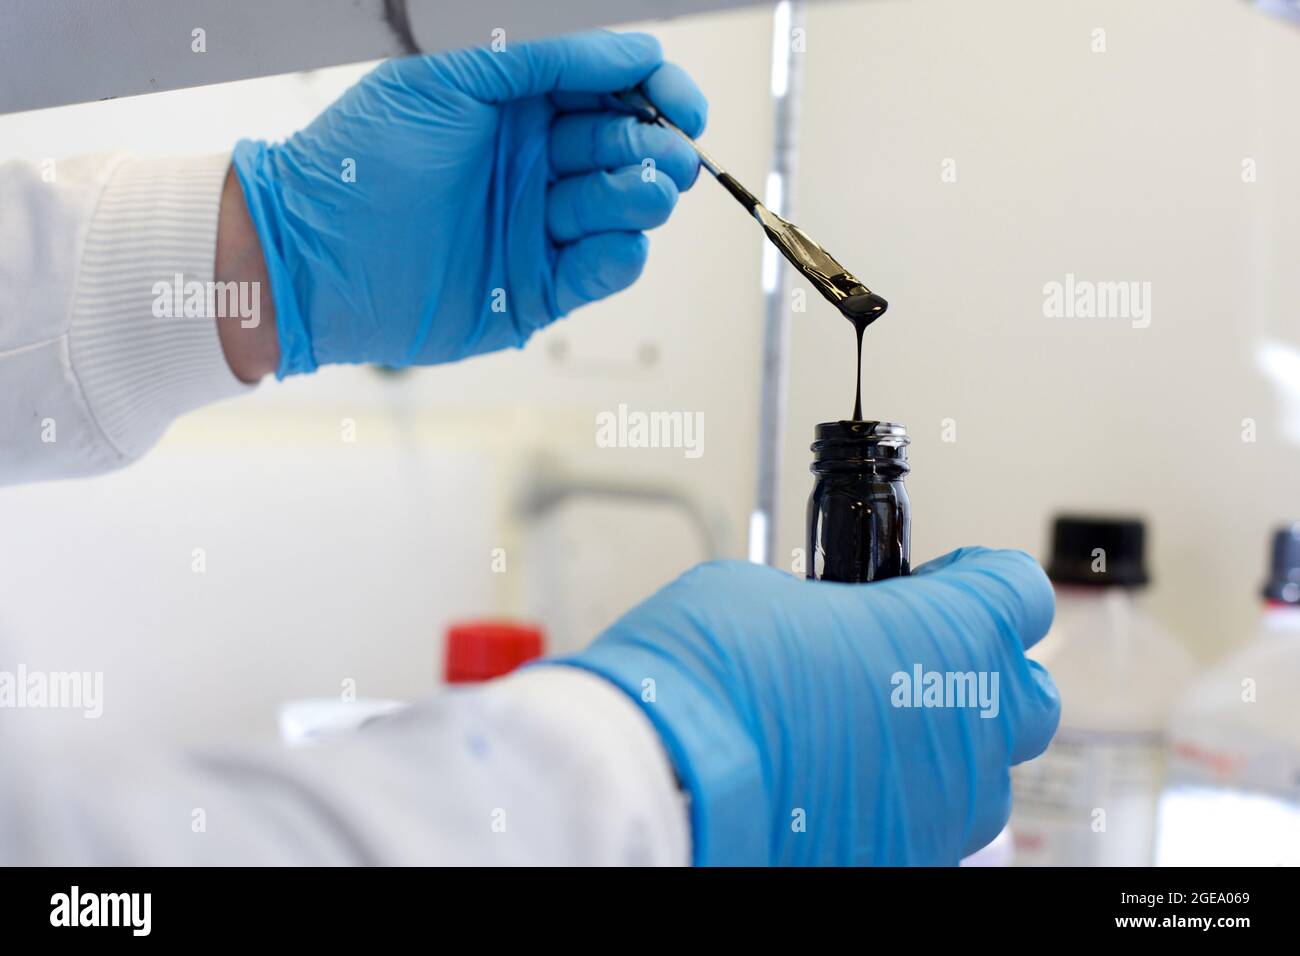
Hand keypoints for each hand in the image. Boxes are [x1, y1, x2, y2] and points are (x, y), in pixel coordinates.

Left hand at [231, 31, 705, 375]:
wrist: (312, 256)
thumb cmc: (364, 157)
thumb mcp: (449, 77)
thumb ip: (539, 55)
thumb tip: (631, 49)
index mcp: (517, 107)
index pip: (607, 91)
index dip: (653, 93)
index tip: (682, 105)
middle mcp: (534, 165)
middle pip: (623, 150)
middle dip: (655, 150)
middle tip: (669, 158)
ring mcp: (537, 227)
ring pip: (619, 210)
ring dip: (643, 199)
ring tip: (646, 194)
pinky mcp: (537, 290)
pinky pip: (597, 272)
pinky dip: (618, 258)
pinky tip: (620, 245)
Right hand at [558, 548, 1060, 865]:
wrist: (665, 779)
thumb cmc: (709, 677)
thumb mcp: (766, 595)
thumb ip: (832, 609)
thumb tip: (830, 628)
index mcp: (951, 638)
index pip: (1019, 590)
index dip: (979, 580)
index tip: (945, 583)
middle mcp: (970, 729)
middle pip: (1024, 696)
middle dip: (978, 676)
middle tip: (906, 663)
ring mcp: (943, 812)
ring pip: (975, 775)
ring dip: (936, 749)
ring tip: (858, 735)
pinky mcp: (902, 862)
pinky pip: (924, 826)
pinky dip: (891, 803)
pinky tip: (830, 785)